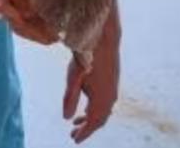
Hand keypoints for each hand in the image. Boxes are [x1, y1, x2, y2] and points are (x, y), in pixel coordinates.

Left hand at [63, 6, 120, 142]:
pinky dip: (96, 110)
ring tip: (77, 122)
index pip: (94, 123)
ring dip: (91, 119)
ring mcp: (113, 89)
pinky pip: (105, 103)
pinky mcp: (112, 82)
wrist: (102, 40)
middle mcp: (110, 97)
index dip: (84, 133)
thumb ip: (70, 98)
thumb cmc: (86, 58)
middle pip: (99, 120)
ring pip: (103, 111)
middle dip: (87, 128)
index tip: (75, 140)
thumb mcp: (73, 79)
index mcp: (102, 99)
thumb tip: (66, 118)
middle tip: (73, 134)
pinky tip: (87, 107)